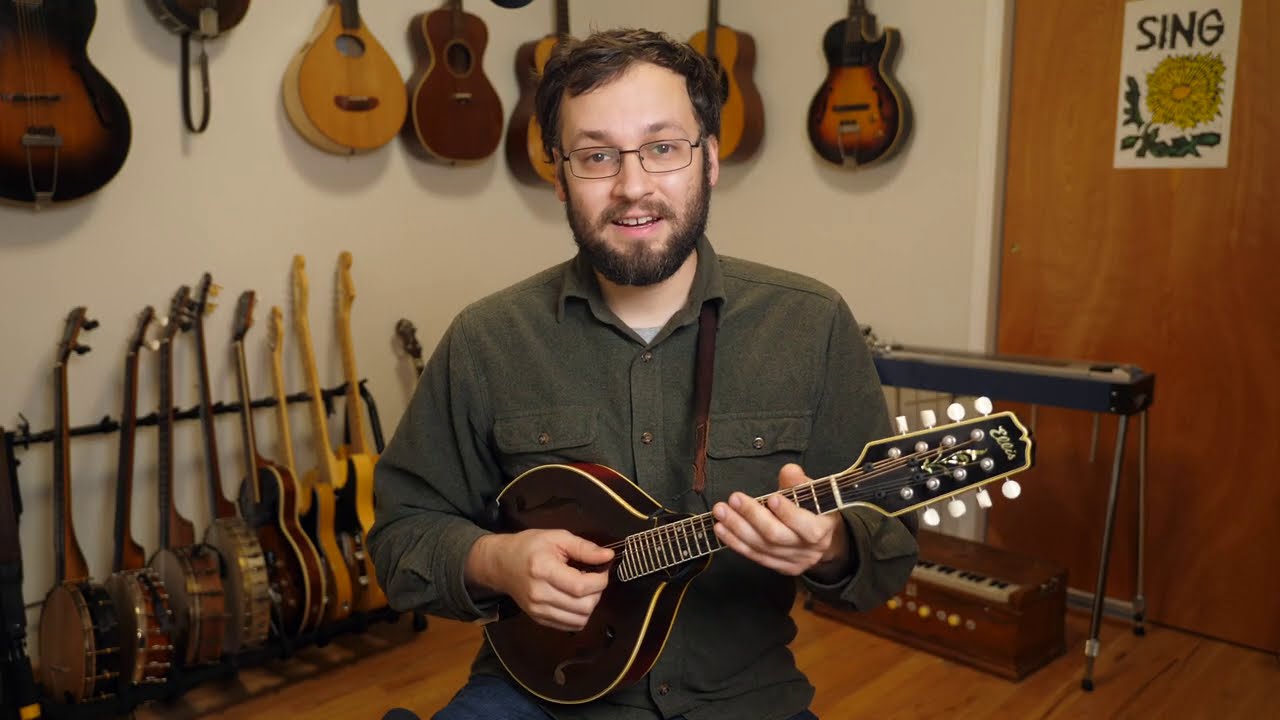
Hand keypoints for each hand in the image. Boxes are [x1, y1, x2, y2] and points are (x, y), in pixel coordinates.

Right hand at [467, 529, 613, 630]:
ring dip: (590, 605)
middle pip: (584, 607)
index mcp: (543, 570)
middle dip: (598, 592)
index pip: (581, 587)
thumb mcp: (556, 537)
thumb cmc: (528, 546)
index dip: (601, 580)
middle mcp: (539, 594)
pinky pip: (570, 626)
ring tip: (585, 588)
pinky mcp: (538, 619)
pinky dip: (579, 614)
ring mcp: (538, 610)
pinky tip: (575, 598)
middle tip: (594, 578)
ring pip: (579, 620)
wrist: (501, 564)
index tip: (603, 569)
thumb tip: (608, 557)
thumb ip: (584, 547)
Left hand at [711, 463, 849, 577]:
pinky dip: (735, 542)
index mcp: (823, 530)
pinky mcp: (779, 568)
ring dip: (737, 529)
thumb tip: (789, 471)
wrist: (824, 541)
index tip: (771, 498)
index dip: (789, 513)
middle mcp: (809, 550)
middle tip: (733, 499)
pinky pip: (754, 556)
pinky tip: (721, 529)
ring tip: (720, 512)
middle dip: (752, 516)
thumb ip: (800, 482)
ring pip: (761, 547)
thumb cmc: (815, 510)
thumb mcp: (814, 493)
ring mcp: (793, 562)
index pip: (807, 527)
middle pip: (776, 536)